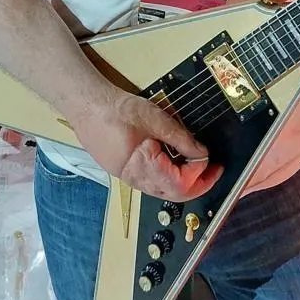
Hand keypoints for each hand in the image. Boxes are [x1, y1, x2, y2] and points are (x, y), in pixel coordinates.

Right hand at [77, 89, 222, 199]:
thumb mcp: (155, 119)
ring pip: (163, 189)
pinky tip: (174, 160)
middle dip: (196, 183)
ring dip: (182, 180)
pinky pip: (152, 181)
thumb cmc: (117, 111)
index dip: (200, 176)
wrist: (87, 105)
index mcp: (143, 169)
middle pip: (173, 193)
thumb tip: (201, 153)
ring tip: (195, 163)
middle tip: (211, 169)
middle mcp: (136, 180)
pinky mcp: (125, 171)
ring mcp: (129, 177)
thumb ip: (180, 138)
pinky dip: (168, 174)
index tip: (212, 162)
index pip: (180, 185)